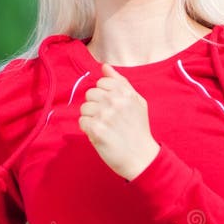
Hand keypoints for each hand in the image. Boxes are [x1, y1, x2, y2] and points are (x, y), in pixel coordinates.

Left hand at [78, 63, 159, 179]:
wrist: (141, 157)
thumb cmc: (138, 129)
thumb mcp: (137, 102)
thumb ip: (121, 82)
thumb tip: (105, 66)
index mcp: (126, 93)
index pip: (101, 82)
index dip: (104, 95)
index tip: (112, 107)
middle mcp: (115, 101)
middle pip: (90, 94)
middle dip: (96, 106)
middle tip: (108, 120)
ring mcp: (105, 115)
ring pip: (84, 108)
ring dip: (91, 119)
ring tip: (104, 127)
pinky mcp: (97, 129)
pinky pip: (82, 122)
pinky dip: (88, 130)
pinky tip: (100, 135)